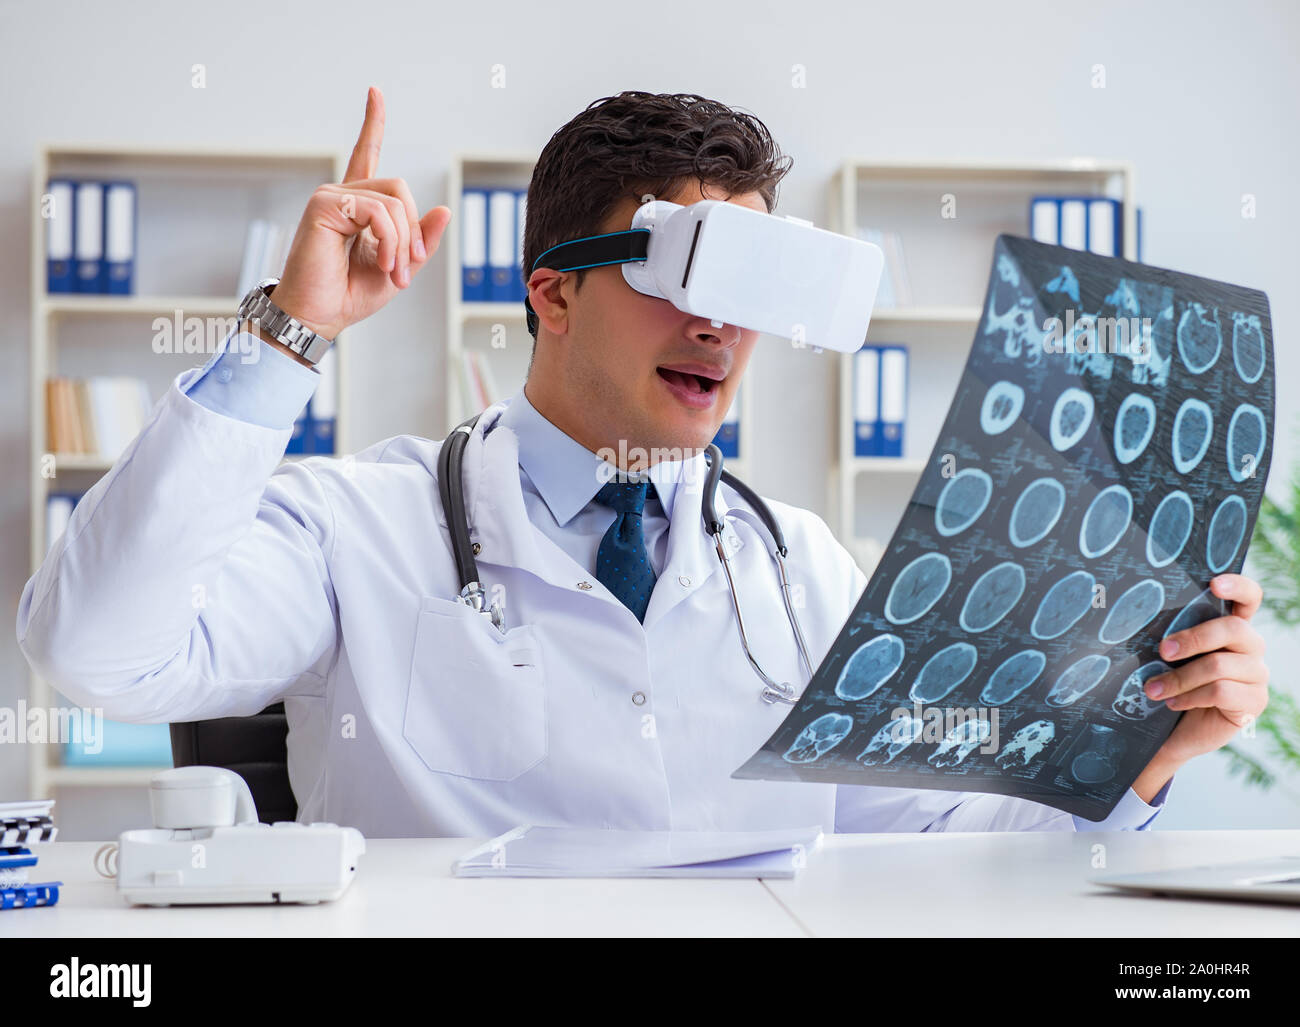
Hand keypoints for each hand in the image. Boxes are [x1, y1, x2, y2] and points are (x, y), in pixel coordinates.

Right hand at [265, 86, 451, 340]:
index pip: (367, 155)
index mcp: (358, 206)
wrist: (320, 316)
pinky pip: (377, 212)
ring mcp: (331, 198)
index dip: (373, 123)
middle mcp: (343, 195)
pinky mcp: (324, 206)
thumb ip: (420, 239)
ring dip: (401, 242)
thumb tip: (444, 209)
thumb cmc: (351, 294)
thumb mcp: (399, 266)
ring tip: (392, 272)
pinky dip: (389, 240)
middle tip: (405, 269)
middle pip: (399, 190)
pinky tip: (382, 263)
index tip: (375, 92)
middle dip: (412, 233)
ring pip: (392, 202)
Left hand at [1140, 573, 1268, 780]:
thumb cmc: (1169, 684)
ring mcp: (1256, 675)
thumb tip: (1136, 615)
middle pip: (1233, 629)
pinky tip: (1172, 704)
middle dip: (1192, 638)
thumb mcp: (1168, 657)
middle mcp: (1250, 648)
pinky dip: (1190, 696)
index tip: (1214, 583)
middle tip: (1162, 651)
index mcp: (1231, 628)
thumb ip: (1170, 637)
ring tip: (1153, 690)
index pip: (1249, 599)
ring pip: (1219, 665)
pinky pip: (1221, 692)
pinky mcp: (1254, 702)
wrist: (1172, 732)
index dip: (1238, 587)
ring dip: (1180, 678)